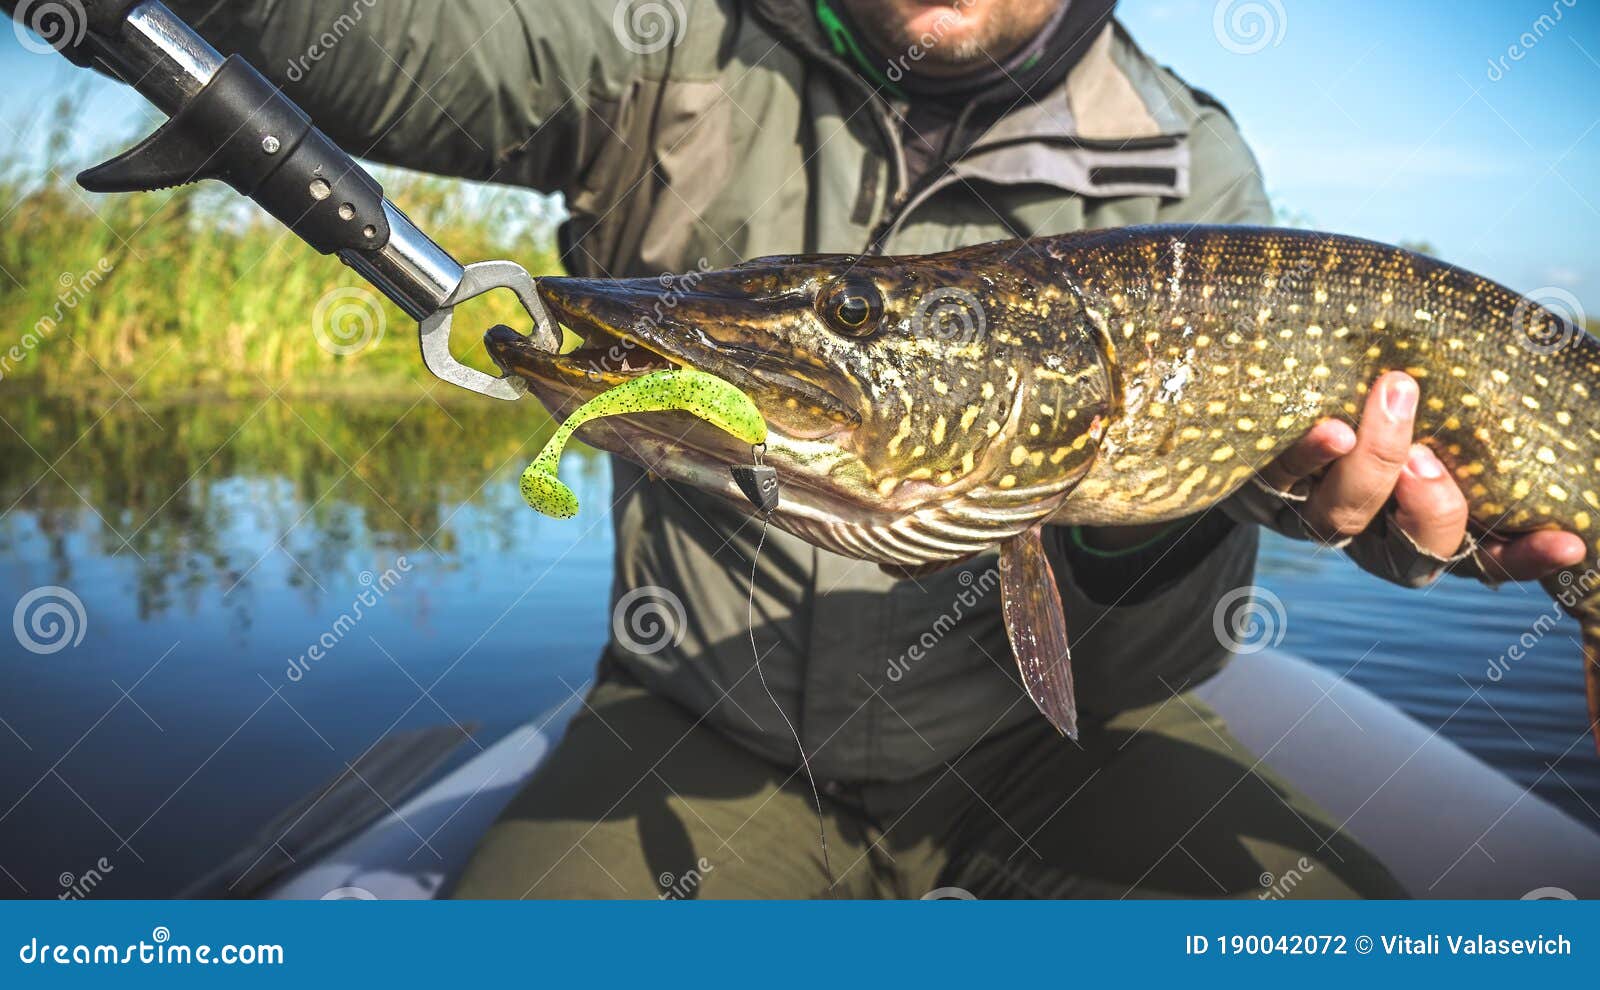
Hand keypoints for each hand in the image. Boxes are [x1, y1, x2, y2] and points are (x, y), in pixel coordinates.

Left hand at [1259, 371, 1585, 583]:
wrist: (1247, 393)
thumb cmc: (1357, 385)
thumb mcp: (1417, 396)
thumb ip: (1457, 395)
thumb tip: (1524, 338)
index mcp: (1419, 522)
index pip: (1483, 558)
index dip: (1521, 558)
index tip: (1567, 542)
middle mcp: (1367, 532)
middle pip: (1407, 556)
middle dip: (1429, 506)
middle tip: (1430, 454)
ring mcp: (1308, 515)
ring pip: (1343, 519)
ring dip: (1372, 468)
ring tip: (1389, 406)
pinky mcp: (1253, 491)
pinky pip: (1277, 482)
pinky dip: (1304, 456)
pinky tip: (1327, 427)